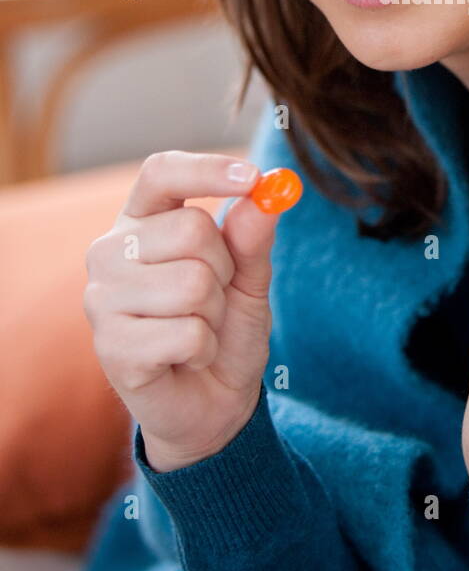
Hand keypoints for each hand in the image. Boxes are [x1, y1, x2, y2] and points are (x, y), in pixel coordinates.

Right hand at [84, 151, 277, 471]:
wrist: (212, 401)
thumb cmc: (224, 328)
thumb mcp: (248, 278)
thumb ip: (252, 237)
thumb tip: (263, 195)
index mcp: (141, 222)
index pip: (161, 173)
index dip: (206, 169)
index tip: (254, 177)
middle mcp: (110, 252)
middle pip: (192, 230)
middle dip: (224, 269)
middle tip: (213, 299)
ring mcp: (102, 300)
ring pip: (193, 284)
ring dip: (214, 314)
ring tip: (198, 330)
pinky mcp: (111, 347)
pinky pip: (189, 332)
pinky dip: (204, 348)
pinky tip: (186, 357)